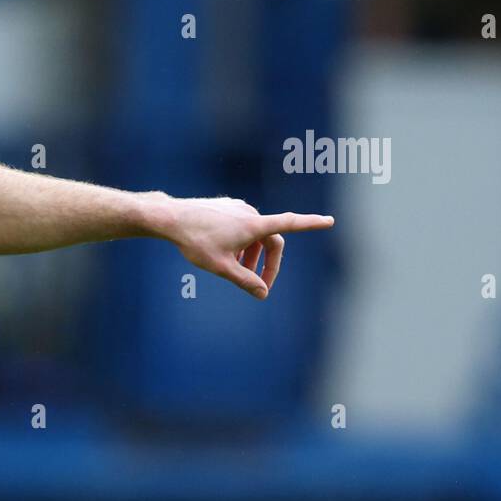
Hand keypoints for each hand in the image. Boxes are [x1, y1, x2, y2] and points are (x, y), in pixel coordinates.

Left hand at [159, 195, 333, 298]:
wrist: (170, 219)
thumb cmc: (195, 242)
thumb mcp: (221, 267)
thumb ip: (244, 281)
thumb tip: (263, 293)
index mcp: (254, 225)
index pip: (290, 223)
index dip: (311, 223)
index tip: (329, 221)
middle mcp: (249, 213)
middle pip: (270, 241)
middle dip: (267, 264)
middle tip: (260, 286)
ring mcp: (237, 208)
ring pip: (254, 235)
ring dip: (252, 255)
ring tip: (236, 270)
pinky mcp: (225, 207)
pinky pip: (241, 227)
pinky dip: (240, 244)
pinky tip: (224, 254)